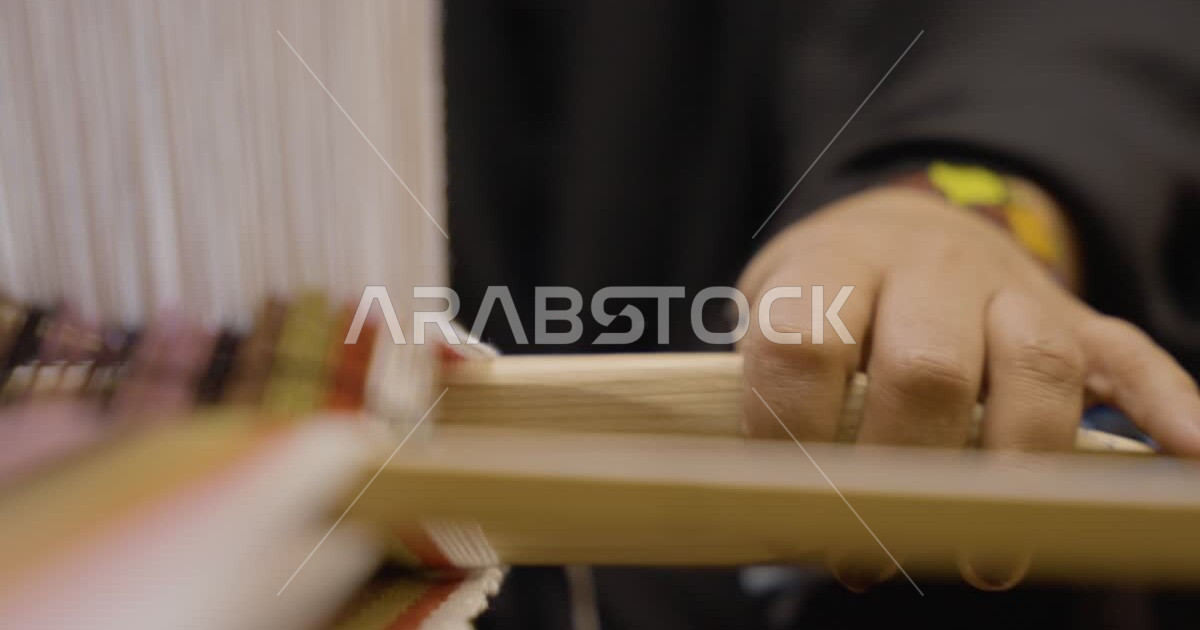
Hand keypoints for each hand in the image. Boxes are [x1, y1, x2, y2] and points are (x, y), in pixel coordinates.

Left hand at [737, 183, 1199, 588]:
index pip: (804, 342)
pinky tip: (1189, 457)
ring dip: (1011, 470)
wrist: (900, 225)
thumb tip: (770, 505)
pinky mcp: (1073, 320)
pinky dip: (1167, 408)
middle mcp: (926, 268)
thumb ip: (775, 391)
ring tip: (982, 559)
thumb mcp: (774, 317)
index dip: (787, 428)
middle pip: (925, 367)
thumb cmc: (825, 296)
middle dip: (897, 473)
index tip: (780, 497)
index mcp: (834, 264)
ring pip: (1034, 366)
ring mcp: (1008, 289)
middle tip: (866, 551)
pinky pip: (1130, 357)